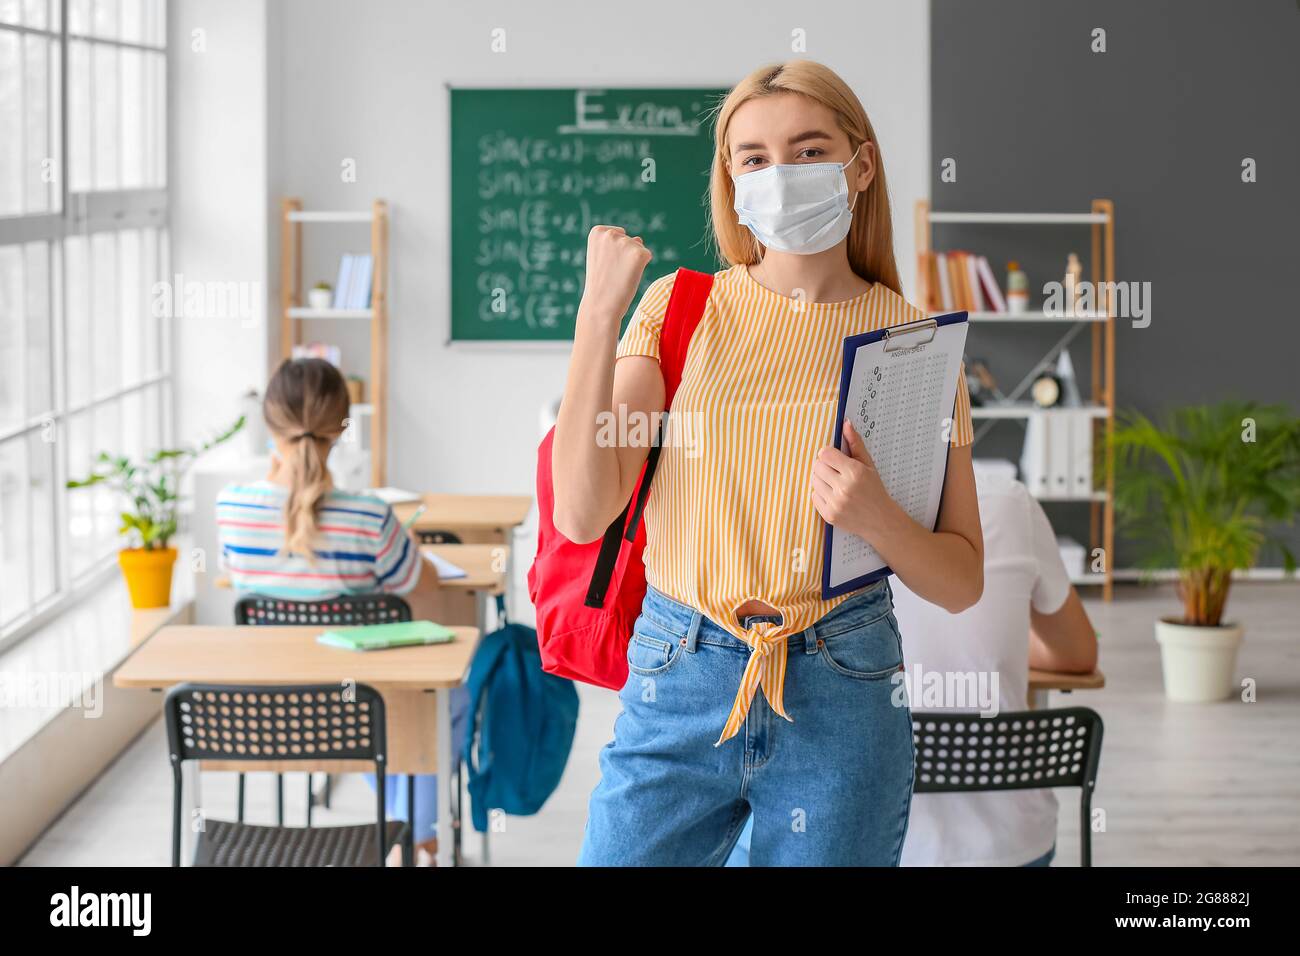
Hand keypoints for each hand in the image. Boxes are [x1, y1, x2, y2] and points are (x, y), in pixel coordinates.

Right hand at [580, 225, 652, 322]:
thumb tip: (639, 239)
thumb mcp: (600, 256)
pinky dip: (642, 267)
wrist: (601, 305)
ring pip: (639, 248)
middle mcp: (610, 234)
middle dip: (624, 255)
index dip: (613, 252)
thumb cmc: (601, 283)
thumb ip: (615, 242)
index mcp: (597, 232)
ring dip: (633, 261)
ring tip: (619, 275)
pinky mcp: (639, 254)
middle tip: (612, 272)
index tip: (604, 264)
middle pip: (629, 240)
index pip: (617, 234)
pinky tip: (629, 276)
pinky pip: (647, 256)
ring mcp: (625, 242)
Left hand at [811, 420, 906, 544]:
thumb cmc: (875, 490)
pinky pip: (813, 496)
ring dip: (821, 479)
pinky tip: (833, 495)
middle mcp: (844, 488)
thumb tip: (845, 424)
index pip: (825, 454)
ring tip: (835, 483)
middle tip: (835, 471)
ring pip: (814, 481)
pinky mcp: (829, 515)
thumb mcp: (869, 465)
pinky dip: (821, 494)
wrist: (881, 520)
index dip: (828, 454)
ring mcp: (835, 503)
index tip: (834, 458)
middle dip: (824, 466)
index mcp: (854, 472)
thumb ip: (855, 444)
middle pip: (817, 466)